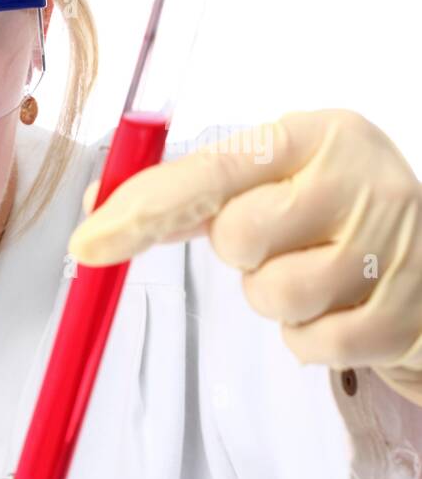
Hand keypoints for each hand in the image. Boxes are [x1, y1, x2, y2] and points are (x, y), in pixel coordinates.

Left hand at [68, 110, 421, 407]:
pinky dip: (308, 338)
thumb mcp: (275, 181)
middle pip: (238, 236)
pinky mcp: (401, 313)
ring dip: (272, 298)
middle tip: (277, 244)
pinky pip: (309, 344)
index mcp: (318, 135)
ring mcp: (391, 246)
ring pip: (272, 294)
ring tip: (311, 275)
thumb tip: (98, 212)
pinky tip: (337, 308)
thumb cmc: (329, 215)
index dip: (143, 207)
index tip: (87, 241)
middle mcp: (360, 179)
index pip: (213, 169)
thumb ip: (188, 195)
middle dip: (240, 253)